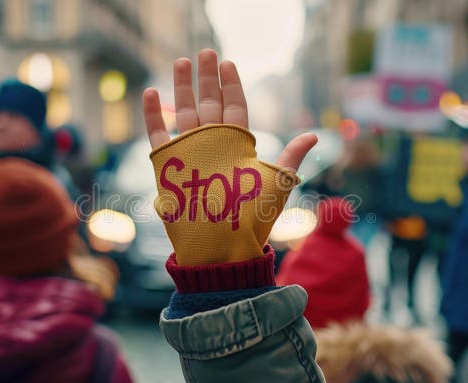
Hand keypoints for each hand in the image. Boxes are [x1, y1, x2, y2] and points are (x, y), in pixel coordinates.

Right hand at [141, 49, 316, 264]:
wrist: (222, 245)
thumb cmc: (253, 218)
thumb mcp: (278, 184)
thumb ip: (291, 157)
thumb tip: (314, 136)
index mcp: (239, 146)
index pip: (235, 107)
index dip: (232, 85)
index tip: (228, 63)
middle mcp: (214, 146)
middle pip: (209, 104)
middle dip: (207, 78)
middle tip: (205, 53)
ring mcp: (191, 153)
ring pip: (184, 113)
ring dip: (182, 88)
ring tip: (181, 62)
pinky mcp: (169, 165)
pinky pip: (159, 135)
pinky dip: (155, 115)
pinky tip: (153, 93)